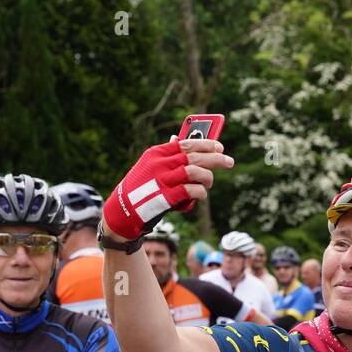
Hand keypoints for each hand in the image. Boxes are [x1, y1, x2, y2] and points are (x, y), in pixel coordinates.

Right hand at [103, 137, 233, 240]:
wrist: (122, 211)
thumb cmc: (139, 188)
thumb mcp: (148, 167)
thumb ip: (165, 155)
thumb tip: (178, 140)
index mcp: (156, 153)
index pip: (186, 143)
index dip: (206, 143)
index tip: (219, 147)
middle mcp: (160, 165)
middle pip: (194, 156)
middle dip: (215, 158)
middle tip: (229, 162)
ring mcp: (162, 181)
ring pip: (194, 172)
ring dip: (207, 177)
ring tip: (208, 183)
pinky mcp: (165, 198)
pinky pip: (191, 191)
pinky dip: (199, 193)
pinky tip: (200, 195)